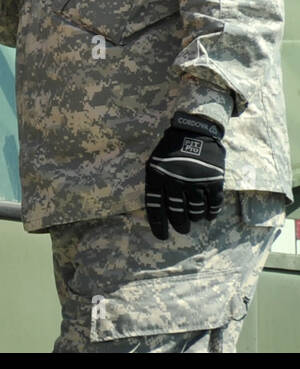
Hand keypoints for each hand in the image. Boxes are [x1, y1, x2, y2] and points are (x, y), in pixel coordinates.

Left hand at [145, 113, 225, 240]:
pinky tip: (209, 216)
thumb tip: (158, 208)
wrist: (194, 131)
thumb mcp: (155, 161)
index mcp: (158, 176)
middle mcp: (176, 180)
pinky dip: (212, 212)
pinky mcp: (213, 180)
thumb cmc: (171, 148)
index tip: (162, 236)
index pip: (155, 206)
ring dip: (195, 217)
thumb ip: (156, 182)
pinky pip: (213, 203)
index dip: (158, 224)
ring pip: (195, 209)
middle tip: (182, 229)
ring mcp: (196, 181)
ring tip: (194, 220)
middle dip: (180, 224)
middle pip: (177, 211)